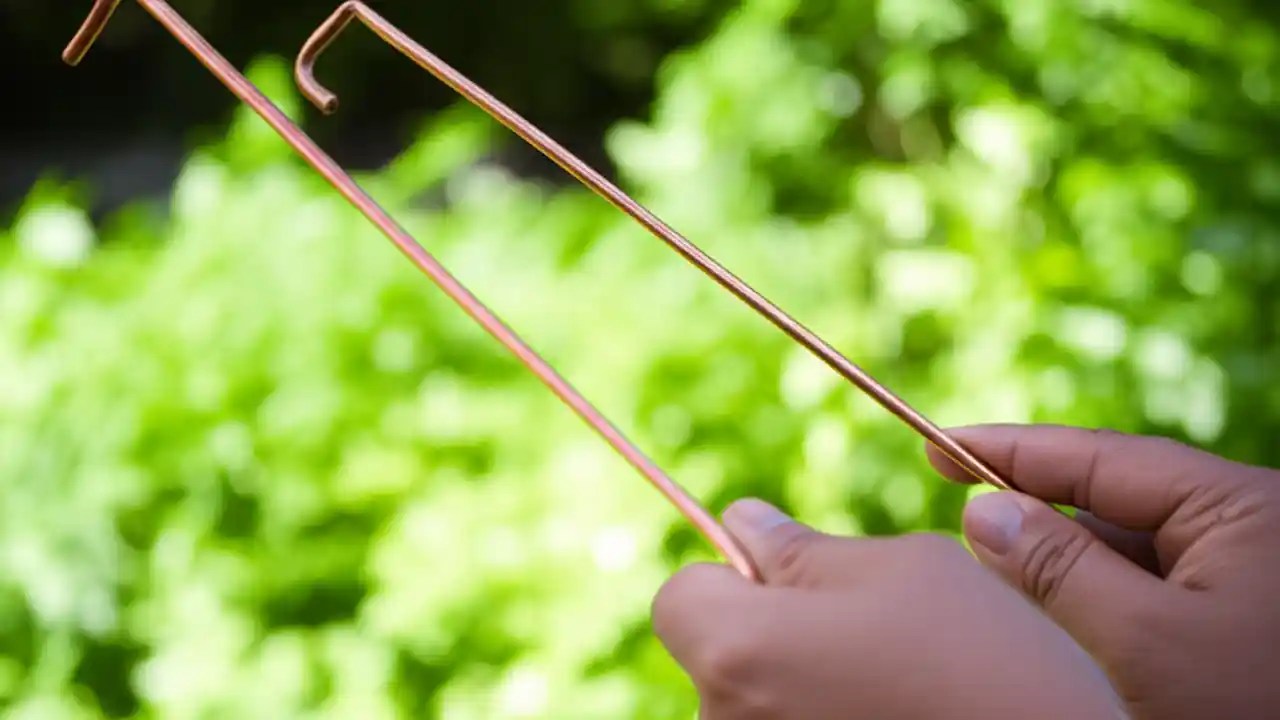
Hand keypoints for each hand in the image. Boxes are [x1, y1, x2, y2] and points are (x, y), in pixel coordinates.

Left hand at [652, 499, 1128, 719]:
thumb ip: (803, 547)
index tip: (793, 579)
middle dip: (774, 630)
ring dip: (805, 683)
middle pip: (718, 654)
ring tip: (898, 686)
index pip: (679, 598)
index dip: (731, 576)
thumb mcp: (905, 570)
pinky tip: (898, 717)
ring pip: (759, 701)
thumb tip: (743, 521)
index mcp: (737, 649)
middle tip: (871, 634)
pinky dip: (828, 718)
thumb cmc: (987, 665)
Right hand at [930, 425, 1279, 719]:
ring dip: (1064, 568)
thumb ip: (1058, 567)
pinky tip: (1056, 620)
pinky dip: (1095, 601)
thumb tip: (983, 513)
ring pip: (1126, 551)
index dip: (1010, 449)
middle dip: (1034, 513)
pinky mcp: (1234, 617)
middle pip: (1112, 502)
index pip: (1102, 457)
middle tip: (958, 522)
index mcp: (1240, 505)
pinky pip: (1148, 590)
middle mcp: (1247, 526)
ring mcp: (1244, 573)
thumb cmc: (1250, 712)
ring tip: (1000, 580)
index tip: (937, 444)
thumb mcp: (1143, 642)